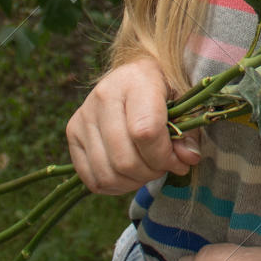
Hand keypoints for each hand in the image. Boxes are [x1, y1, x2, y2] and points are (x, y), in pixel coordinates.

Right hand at [66, 55, 199, 193]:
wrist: (134, 75)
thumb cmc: (163, 89)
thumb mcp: (184, 102)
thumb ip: (188, 131)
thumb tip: (188, 159)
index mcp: (135, 80)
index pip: (145, 132)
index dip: (165, 156)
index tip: (180, 161)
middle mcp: (103, 96)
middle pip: (125, 159)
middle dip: (152, 172)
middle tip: (164, 166)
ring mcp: (83, 115)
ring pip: (107, 173)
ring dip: (134, 181)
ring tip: (148, 169)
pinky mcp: (72, 132)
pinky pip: (92, 178)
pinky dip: (115, 185)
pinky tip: (130, 174)